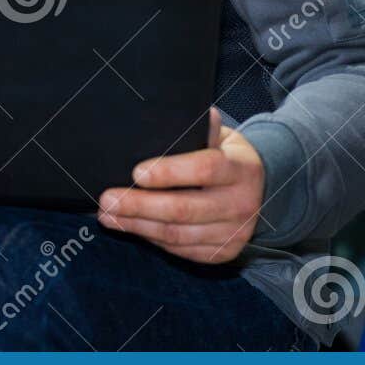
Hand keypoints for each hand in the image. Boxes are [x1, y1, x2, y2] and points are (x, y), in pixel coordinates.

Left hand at [97, 107, 264, 263]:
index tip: (136, 173)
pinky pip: (182, 250)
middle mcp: (242, 204)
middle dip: (140, 206)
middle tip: (107, 199)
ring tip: (107, 216)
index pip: (205, 169)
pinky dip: (151, 239)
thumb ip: (201, 129)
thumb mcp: (220, 137)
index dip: (169, 172)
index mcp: (241, 169)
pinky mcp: (223, 252)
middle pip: (185, 209)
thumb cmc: (223, 155)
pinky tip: (130, 227)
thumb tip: (185, 111)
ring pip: (178, 235)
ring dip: (138, 226)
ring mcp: (234, 232)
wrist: (256, 188)